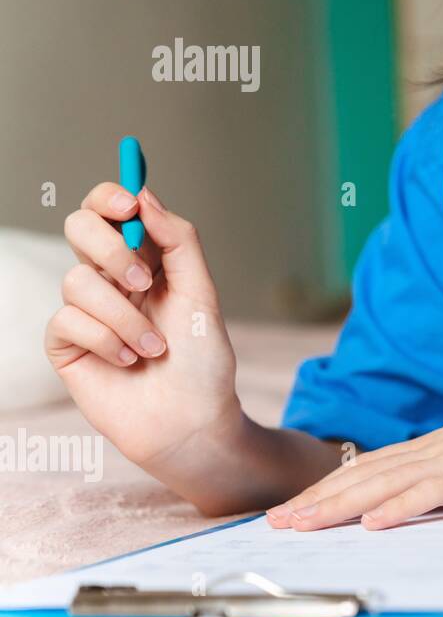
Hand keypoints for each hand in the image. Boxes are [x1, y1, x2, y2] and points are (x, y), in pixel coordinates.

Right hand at [45, 183, 239, 471]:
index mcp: (145, 261)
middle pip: (79, 227)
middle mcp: (110, 279)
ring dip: (125, 317)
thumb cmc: (202, 361)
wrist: (191, 421)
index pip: (112, 209)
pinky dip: (107, 341)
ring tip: (154, 348)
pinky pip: (68, 320)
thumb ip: (178, 242)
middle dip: (110, 249)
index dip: (111, 196)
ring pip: (78, 281)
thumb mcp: (202, 294)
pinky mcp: (66, 344)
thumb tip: (145, 195)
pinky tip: (128, 362)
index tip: (128, 204)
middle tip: (143, 281)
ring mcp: (85, 310)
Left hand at [266, 362, 442, 530]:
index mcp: (441, 445)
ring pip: (386, 483)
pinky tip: (371, 520)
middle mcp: (439, 448)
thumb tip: (442, 490)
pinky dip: (399, 505)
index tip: (298, 504)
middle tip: (275, 521)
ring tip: (301, 523)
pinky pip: (433, 491)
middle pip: (366, 474)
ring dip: (339, 504)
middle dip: (317, 499)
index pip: (374, 466)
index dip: (331, 486)